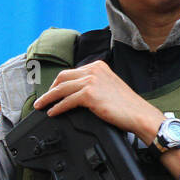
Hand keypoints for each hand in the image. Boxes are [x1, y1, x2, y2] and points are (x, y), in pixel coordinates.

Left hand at [33, 60, 162, 138]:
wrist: (138, 114)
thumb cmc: (126, 105)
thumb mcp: (109, 86)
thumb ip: (94, 84)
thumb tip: (76, 92)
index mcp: (98, 66)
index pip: (71, 72)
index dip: (58, 83)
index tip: (52, 92)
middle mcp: (93, 70)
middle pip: (62, 77)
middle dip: (50, 89)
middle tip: (43, 100)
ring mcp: (91, 81)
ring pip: (61, 89)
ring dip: (48, 98)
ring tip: (41, 106)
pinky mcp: (89, 94)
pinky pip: (66, 101)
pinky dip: (57, 107)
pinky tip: (53, 112)